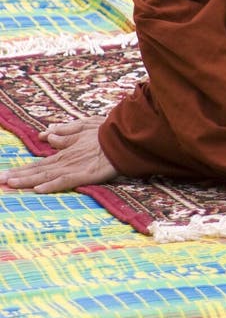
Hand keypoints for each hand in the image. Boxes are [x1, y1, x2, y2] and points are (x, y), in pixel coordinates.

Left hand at [0, 117, 117, 192]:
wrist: (122, 136)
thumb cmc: (105, 131)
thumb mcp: (83, 127)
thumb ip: (65, 132)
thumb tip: (47, 133)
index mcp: (65, 151)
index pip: (39, 163)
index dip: (22, 169)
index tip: (6, 174)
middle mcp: (65, 160)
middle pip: (37, 170)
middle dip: (17, 176)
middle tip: (0, 181)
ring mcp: (73, 167)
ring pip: (46, 176)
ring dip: (27, 181)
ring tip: (9, 185)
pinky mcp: (84, 174)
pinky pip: (65, 181)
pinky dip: (51, 186)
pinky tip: (38, 190)